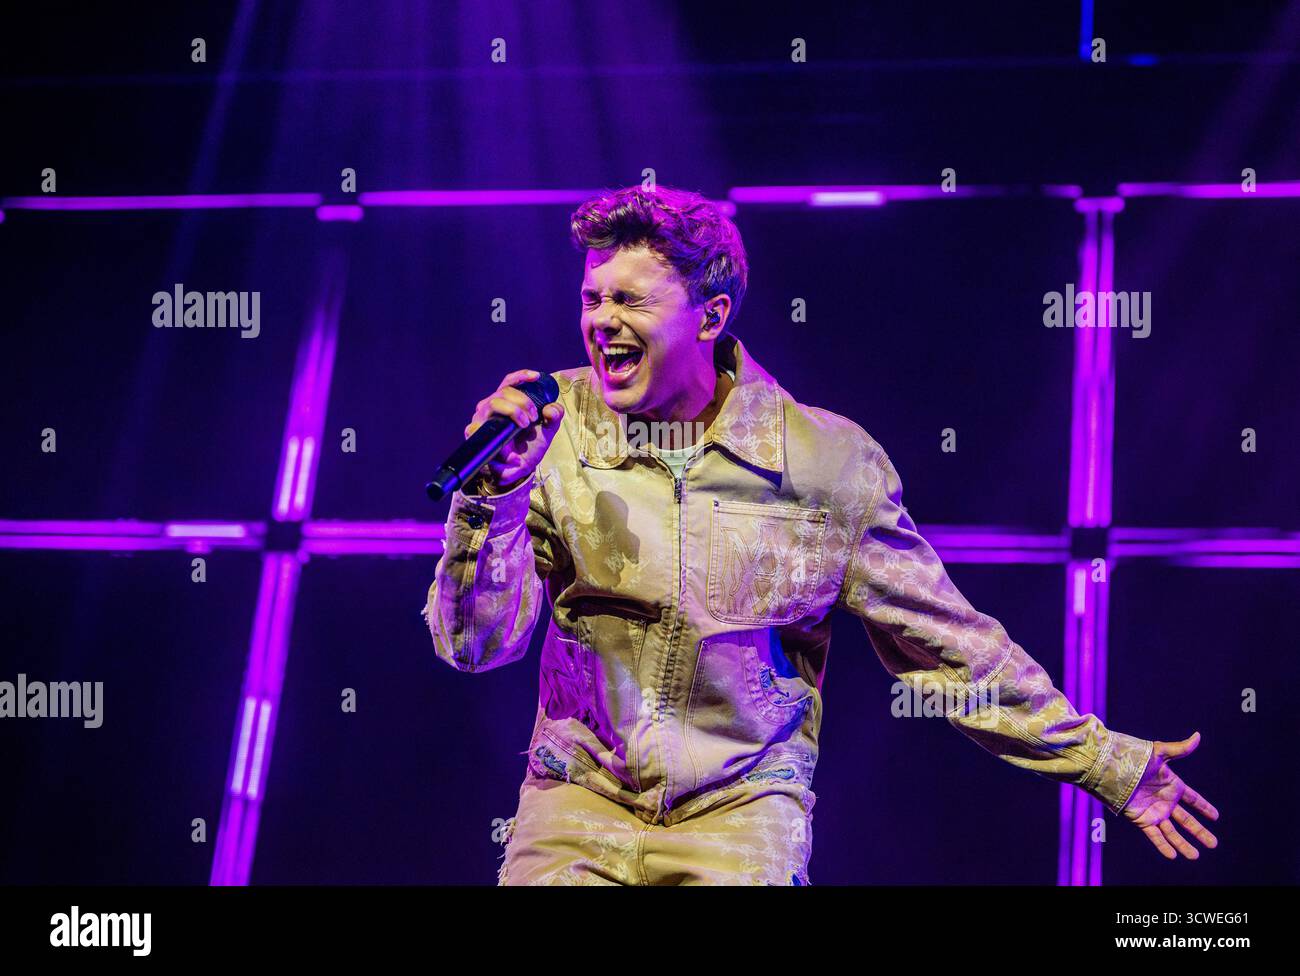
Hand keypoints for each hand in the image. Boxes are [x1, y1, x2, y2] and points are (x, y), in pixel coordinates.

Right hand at [465, 369, 564, 492]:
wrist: (519, 469)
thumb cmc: (530, 445)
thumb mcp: (547, 430)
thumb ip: (554, 416)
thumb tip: (550, 408)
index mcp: (507, 402)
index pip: (509, 383)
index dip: (520, 376)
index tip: (536, 377)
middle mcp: (492, 407)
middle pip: (503, 392)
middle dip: (522, 401)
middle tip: (533, 417)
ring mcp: (482, 419)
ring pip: (492, 404)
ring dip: (512, 411)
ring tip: (525, 425)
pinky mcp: (476, 434)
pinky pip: (475, 426)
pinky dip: (491, 429)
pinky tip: (503, 439)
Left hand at [1122, 732, 1218, 858]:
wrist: (1109, 767)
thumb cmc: (1134, 757)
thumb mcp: (1159, 753)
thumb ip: (1180, 749)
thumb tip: (1198, 736)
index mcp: (1172, 785)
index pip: (1193, 799)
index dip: (1204, 807)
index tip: (1216, 816)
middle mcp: (1164, 801)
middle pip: (1186, 820)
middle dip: (1200, 832)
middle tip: (1214, 844)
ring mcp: (1153, 811)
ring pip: (1172, 831)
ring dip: (1183, 844)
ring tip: (1195, 856)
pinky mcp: (1140, 819)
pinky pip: (1154, 835)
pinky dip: (1163, 845)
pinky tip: (1173, 855)